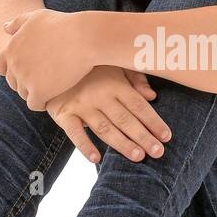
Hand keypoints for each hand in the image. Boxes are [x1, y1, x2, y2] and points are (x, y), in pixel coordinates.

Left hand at [0, 9, 92, 109]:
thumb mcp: (37, 17)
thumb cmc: (63, 24)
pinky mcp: (39, 92)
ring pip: (24, 94)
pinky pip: (34, 105)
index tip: (30, 70)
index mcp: (11, 48)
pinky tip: (54, 96)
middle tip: (45, 79)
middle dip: (26, 82)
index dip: (14, 70)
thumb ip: (18, 23)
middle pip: (14, 82)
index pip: (1, 67)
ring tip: (51, 87)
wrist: (82, 37)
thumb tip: (4, 27)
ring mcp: (25, 79)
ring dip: (35, 93)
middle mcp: (14, 64)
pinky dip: (42, 103)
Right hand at [46, 66, 171, 162]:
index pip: (139, 106)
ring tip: (138, 156)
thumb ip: (134, 78)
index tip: (167, 136)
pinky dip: (84, 146)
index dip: (154, 121)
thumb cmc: (88, 65)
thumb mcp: (113, 64)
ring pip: (105, 128)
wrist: (50, 57)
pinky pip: (74, 132)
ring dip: (122, 143)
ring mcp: (80, 105)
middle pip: (126, 119)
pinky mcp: (63, 113)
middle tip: (159, 152)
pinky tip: (96, 159)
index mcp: (115, 83)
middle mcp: (100, 95)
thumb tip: (152, 96)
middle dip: (144, 137)